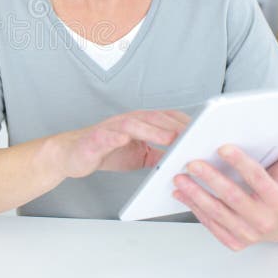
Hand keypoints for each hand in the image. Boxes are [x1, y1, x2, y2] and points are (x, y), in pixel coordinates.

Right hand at [57, 110, 190, 178]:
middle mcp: (127, 121)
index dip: (185, 123)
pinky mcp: (95, 139)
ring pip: (133, 124)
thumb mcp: (140, 155)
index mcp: (140, 124)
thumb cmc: (106, 152)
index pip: (166, 118)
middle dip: (175, 124)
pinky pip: (106, 137)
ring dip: (152, 129)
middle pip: (154, 117)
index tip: (205, 131)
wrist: (72, 154)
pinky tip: (125, 140)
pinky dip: (116, 137)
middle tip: (195, 134)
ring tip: (169, 137)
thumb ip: (160, 154)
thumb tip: (184, 160)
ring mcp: (111, 129)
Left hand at [172, 131, 277, 250]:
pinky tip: (181, 193)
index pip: (258, 179)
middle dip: (210, 179)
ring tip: (179, 178)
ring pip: (218, 213)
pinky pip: (211, 224)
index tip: (222, 148)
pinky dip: (194, 208)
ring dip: (196, 194)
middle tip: (191, 163)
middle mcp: (264, 219)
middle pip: (233, 197)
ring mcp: (249, 233)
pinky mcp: (235, 241)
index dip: (241, 163)